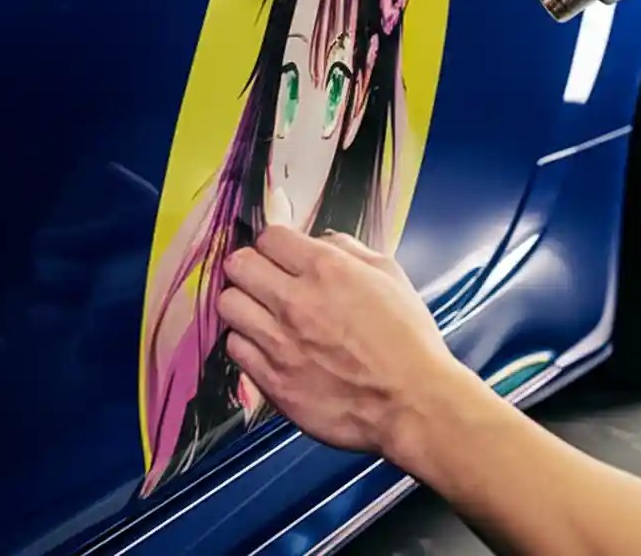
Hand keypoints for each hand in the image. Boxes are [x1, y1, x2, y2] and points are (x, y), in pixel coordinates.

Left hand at [219, 226, 461, 457]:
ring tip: (262, 314)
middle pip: (238, 265)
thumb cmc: (408, 340)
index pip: (269, 237)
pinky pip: (234, 347)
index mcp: (327, 270)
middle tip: (264, 281)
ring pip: (228, 304)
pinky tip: (267, 346)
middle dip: (250, 268)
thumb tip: (319, 240)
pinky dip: (246, 343)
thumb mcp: (391, 276)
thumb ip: (349, 250)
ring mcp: (279, 342)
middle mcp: (295, 301)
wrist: (411, 403)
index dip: (276, 245)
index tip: (283, 257)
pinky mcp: (272, 379)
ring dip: (243, 304)